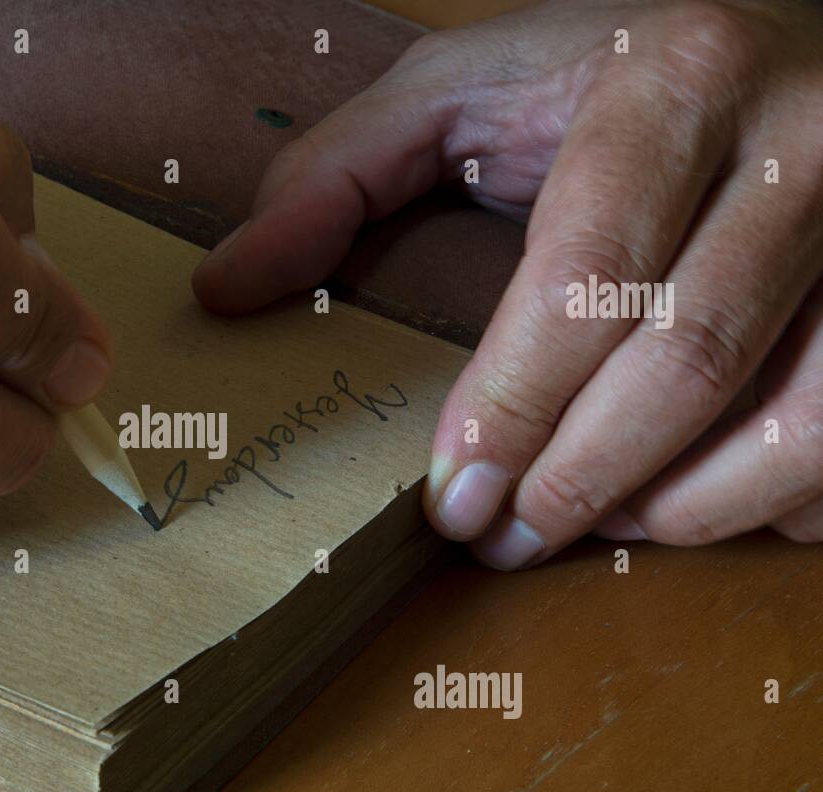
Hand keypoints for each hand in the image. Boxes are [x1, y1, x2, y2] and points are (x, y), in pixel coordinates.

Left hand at [194, 0, 822, 566]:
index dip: (514, 404)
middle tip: (497, 540)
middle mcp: (801, 145)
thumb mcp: (460, 88)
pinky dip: (777, 503)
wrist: (775, 30)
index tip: (451, 495)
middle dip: (580, 481)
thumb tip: (226, 290)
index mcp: (673, 83)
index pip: (587, 275)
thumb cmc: (602, 73)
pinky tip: (696, 502)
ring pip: (800, 418)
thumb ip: (337, 174)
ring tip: (589, 525)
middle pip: (689, 362)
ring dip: (682, 507)